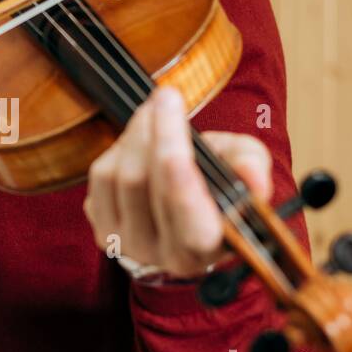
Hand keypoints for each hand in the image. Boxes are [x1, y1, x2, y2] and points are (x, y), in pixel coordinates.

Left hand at [83, 87, 271, 278]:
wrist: (191, 212)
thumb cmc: (221, 188)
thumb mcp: (244, 168)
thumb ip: (251, 166)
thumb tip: (251, 176)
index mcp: (206, 246)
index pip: (182, 206)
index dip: (173, 156)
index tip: (172, 103)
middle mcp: (163, 255)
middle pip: (140, 181)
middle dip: (152, 129)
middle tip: (165, 97)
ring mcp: (128, 246)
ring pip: (117, 176)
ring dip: (135, 134)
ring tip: (153, 116)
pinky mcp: (104, 231)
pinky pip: (99, 180)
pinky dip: (117, 151)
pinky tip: (137, 144)